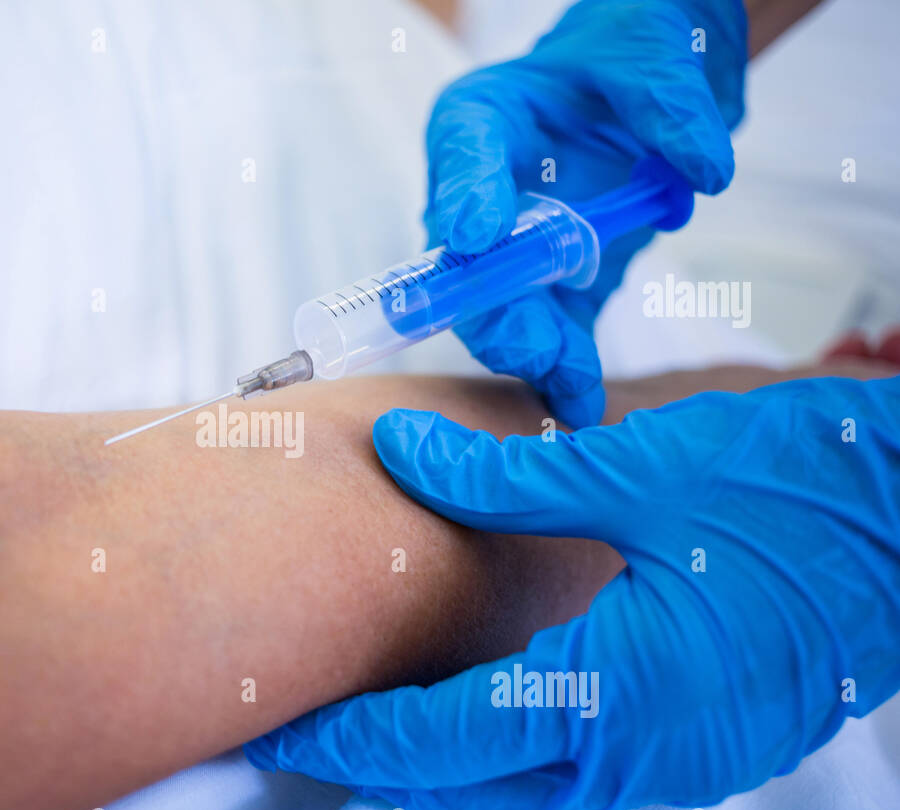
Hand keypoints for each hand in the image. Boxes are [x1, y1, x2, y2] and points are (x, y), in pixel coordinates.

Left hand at [246, 374, 899, 809]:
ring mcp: (681, 764)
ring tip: (375, 727)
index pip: (440, 740)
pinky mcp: (705, 750)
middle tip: (308, 732)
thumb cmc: (794, 488)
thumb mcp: (631, 469)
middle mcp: (642, 752)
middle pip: (471, 786)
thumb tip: (399, 450)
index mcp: (613, 691)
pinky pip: (582, 776)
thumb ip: (498, 476)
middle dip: (379, 765)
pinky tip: (483, 716)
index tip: (284, 726)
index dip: (350, 737)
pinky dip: (514, 758)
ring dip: (445, 768)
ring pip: (524, 792)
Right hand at [427, 0, 745, 426]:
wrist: (652, 91)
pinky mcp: (554, 286)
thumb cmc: (631, 50)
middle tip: (530, 344)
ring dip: (533, 352)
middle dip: (495, 309)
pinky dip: (565, 370)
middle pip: (467, 262)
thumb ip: (671, 105)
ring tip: (571, 391)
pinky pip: (552, 333)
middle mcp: (480, 195)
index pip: (462, 157)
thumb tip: (703, 174)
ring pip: (502, 312)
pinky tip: (580, 404)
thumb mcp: (653, 52)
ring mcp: (512, 250)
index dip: (465, 197)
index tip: (476, 235)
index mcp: (483, 121)